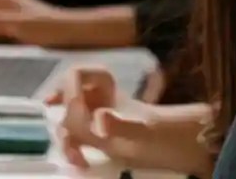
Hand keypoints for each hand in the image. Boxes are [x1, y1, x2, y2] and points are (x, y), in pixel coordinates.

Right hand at [46, 66, 213, 174]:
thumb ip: (120, 124)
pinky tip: (78, 161)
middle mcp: (96, 100)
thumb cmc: (160, 133)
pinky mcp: (92, 139)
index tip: (74, 107)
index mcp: (108, 89)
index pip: (79, 73)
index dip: (70, 87)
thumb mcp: (142, 129)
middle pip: (66, 93)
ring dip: (65, 136)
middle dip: (61, 110)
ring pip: (66, 119)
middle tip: (65, 123)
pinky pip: (72, 139)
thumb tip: (99, 119)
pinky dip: (70, 149)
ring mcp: (92, 119)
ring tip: (75, 154)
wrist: (174, 149)